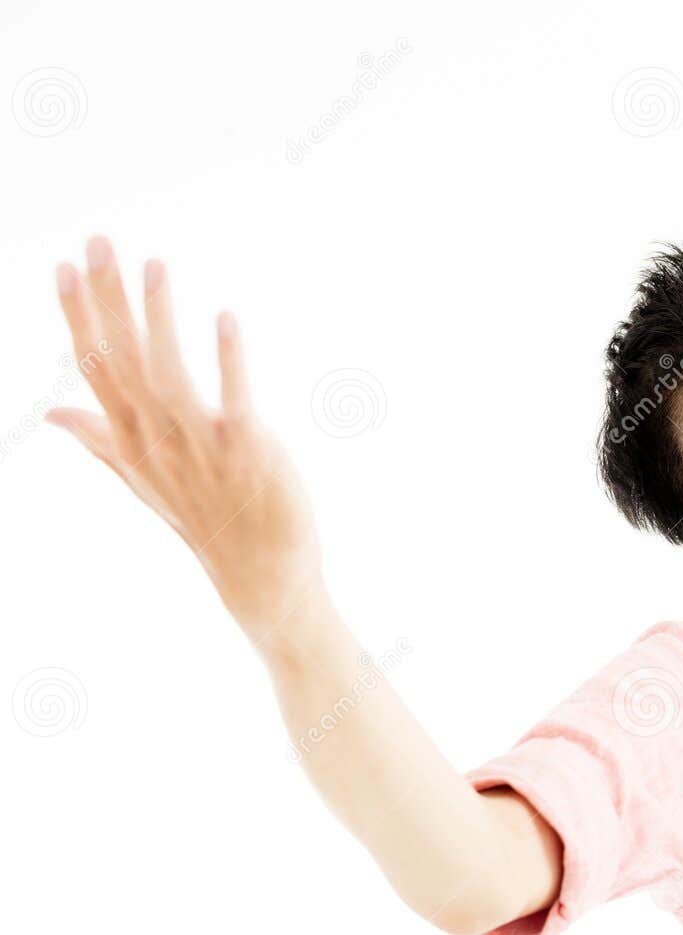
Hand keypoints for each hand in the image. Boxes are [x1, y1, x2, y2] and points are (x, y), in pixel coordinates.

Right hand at [48, 237, 322, 641]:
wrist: (261, 577)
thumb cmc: (205, 521)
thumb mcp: (144, 479)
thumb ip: (101, 440)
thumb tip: (52, 415)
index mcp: (133, 439)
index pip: (96, 368)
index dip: (79, 316)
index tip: (66, 265)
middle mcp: (158, 441)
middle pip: (125, 361)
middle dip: (109, 300)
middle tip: (99, 241)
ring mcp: (201, 450)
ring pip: (170, 376)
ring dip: (160, 319)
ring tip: (155, 264)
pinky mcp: (249, 456)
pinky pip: (236, 403)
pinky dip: (230, 362)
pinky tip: (227, 319)